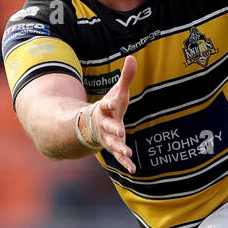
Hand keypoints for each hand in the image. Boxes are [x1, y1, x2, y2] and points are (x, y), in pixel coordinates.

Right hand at [90, 55, 135, 173]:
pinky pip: (119, 157)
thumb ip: (125, 77)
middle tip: (120, 132)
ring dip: (120, 148)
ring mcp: (108, 138)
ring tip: (127, 153)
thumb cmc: (110, 107)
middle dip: (114, 128)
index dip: (108, 103)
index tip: (112, 102)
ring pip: (113, 144)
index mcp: (105, 110)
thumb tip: (132, 57)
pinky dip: (125, 163)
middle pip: (109, 126)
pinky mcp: (113, 147)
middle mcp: (105, 125)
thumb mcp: (118, 92)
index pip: (106, 105)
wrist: (94, 125)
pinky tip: (133, 170)